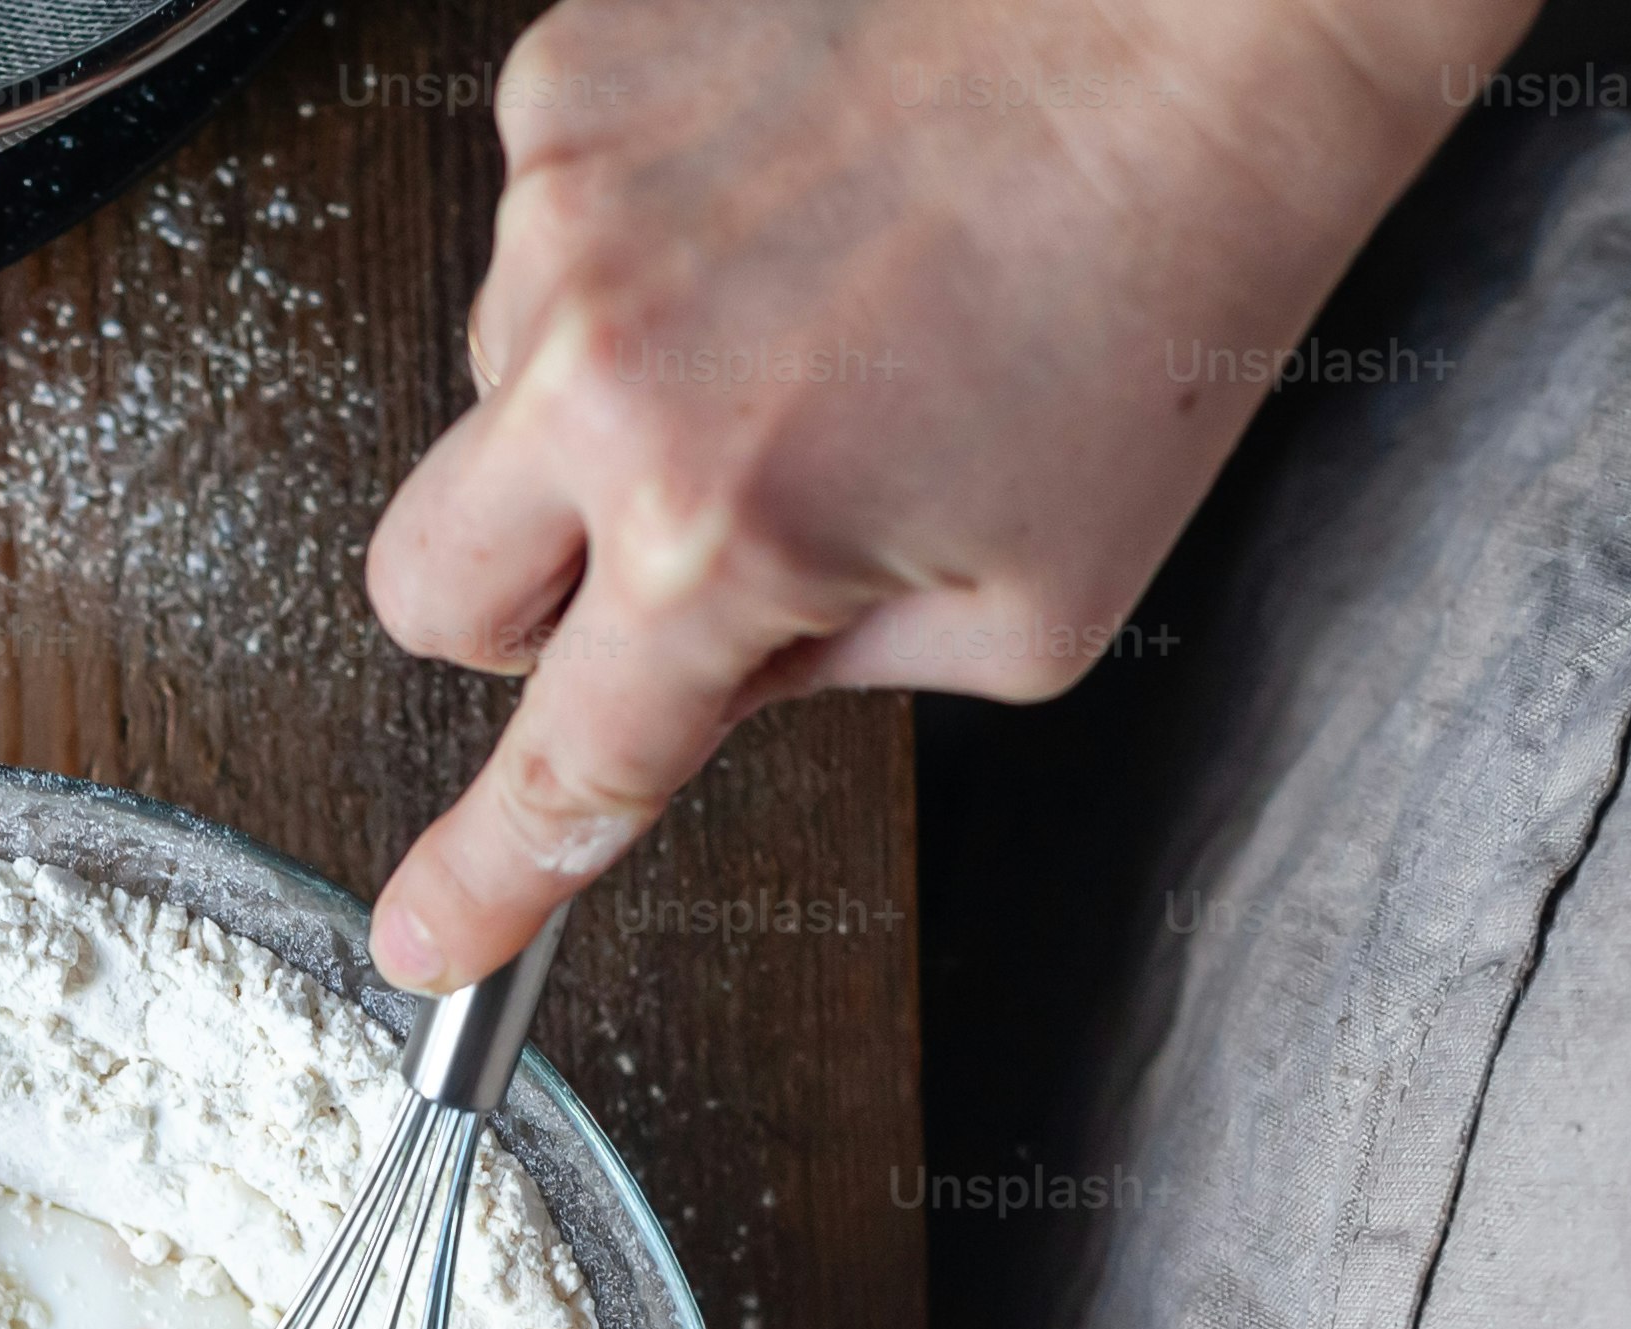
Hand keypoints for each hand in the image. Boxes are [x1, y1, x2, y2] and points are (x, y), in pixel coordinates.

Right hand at [366, 0, 1516, 985]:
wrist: (1199, 15)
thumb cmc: (1159, 279)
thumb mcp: (1037, 603)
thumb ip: (836, 676)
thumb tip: (719, 683)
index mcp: (726, 534)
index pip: (560, 762)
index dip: (485, 876)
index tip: (431, 935)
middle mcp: (610, 376)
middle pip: (432, 588)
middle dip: (527, 608)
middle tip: (667, 554)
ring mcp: (569, 213)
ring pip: (493, 393)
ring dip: (608, 391)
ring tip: (805, 307)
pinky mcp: (570, 80)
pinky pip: (536, 226)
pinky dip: (634, 240)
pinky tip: (776, 200)